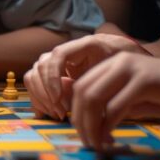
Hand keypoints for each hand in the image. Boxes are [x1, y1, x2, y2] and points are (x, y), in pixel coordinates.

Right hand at [23, 33, 146, 119]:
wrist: (125, 58)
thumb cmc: (125, 66)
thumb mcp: (121, 72)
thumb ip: (105, 83)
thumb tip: (90, 105)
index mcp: (84, 46)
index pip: (58, 55)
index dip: (54, 78)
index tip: (59, 100)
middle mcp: (66, 51)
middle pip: (41, 66)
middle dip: (47, 93)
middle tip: (61, 112)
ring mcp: (57, 62)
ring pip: (34, 75)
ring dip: (41, 97)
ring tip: (58, 113)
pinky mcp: (53, 74)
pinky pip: (34, 83)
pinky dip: (38, 98)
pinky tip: (48, 113)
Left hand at [70, 53, 159, 149]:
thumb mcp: (138, 100)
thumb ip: (115, 104)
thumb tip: (90, 122)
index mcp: (114, 63)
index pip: (81, 86)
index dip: (75, 111)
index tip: (81, 133)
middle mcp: (118, 61)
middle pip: (82, 91)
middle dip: (79, 120)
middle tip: (85, 142)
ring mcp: (131, 68)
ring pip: (94, 98)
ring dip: (90, 126)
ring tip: (96, 144)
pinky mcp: (144, 80)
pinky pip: (115, 106)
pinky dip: (107, 127)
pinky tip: (110, 140)